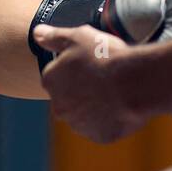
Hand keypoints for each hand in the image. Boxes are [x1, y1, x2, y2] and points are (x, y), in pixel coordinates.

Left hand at [32, 24, 143, 143]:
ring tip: (116, 91)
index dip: (74, 70)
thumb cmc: (105, 57)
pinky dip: (110, 120)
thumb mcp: (78, 36)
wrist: (134, 83)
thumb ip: (54, 36)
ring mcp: (79, 124)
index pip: (56, 76)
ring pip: (84, 115)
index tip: (90, 64)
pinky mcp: (99, 137)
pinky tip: (122, 106)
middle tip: (103, 79)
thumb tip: (36, 33)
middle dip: (81, 91)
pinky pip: (103, 128)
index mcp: (50, 81)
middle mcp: (59, 107)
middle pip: (68, 98)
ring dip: (94, 107)